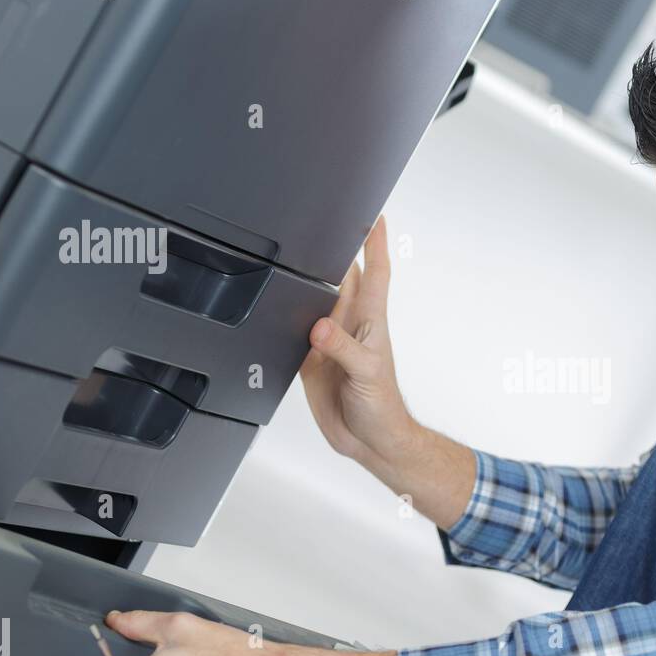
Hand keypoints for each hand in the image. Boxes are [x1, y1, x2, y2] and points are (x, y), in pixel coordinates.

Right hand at [302, 214, 418, 466]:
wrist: (369, 440)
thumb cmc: (382, 406)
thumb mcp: (366, 373)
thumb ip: (343, 349)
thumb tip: (319, 327)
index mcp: (369, 320)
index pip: (374, 271)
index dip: (374, 243)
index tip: (374, 215)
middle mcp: (348, 324)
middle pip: (341, 277)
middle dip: (334, 251)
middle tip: (322, 220)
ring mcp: (328, 340)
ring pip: (315, 299)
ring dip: (306, 281)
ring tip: (292, 252)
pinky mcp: (309, 358)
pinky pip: (293, 330)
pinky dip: (284, 317)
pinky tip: (274, 304)